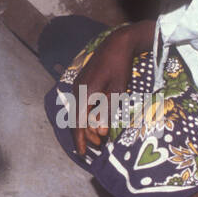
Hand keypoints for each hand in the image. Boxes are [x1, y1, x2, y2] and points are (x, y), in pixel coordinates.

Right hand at [71, 30, 134, 156]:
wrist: (117, 43)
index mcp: (85, 93)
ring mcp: (78, 84)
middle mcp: (77, 89)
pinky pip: (81, 103)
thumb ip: (108, 111)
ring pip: (78, 111)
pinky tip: (95, 119)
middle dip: (86, 134)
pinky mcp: (82, 82)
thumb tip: (101, 131)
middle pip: (76, 119)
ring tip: (99, 135)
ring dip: (87, 125)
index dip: (80, 139)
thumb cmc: (120, 66)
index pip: (79, 122)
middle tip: (98, 146)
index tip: (82, 153)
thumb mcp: (118, 91)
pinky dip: (87, 114)